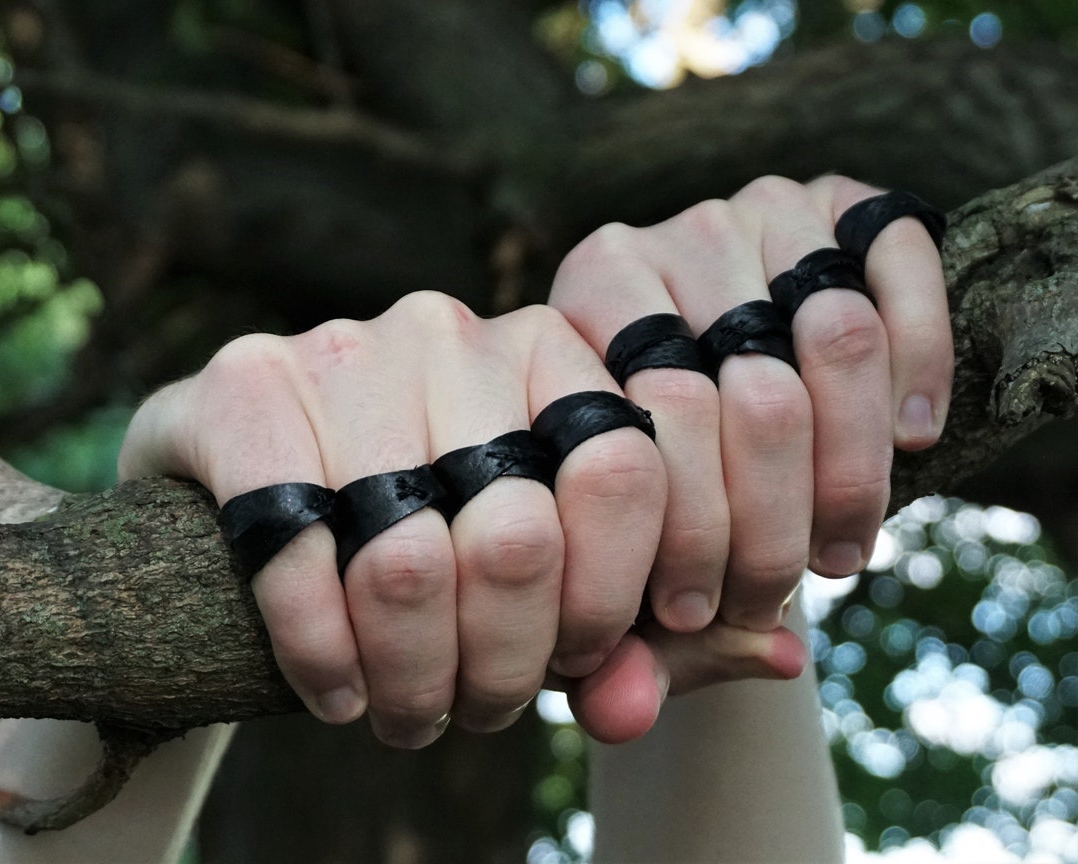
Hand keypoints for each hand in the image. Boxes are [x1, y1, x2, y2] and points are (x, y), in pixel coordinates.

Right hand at [120, 293, 678, 745]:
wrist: (272, 480)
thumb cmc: (440, 530)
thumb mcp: (558, 568)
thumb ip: (662, 619)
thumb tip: (778, 655)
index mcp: (551, 350)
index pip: (630, 476)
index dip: (621, 600)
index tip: (590, 662)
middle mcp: (452, 331)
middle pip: (520, 538)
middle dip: (510, 666)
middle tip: (488, 711)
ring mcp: (344, 350)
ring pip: (409, 563)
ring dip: (418, 679)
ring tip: (418, 716)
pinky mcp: (244, 386)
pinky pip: (294, 552)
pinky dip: (322, 653)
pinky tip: (337, 689)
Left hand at [549, 175, 951, 739]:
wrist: (701, 405)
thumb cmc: (641, 496)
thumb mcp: (607, 559)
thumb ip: (606, 643)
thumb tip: (626, 718)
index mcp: (570, 311)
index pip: (650, 426)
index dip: (686, 540)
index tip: (692, 614)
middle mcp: (655, 242)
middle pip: (749, 394)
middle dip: (772, 524)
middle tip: (771, 595)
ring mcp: (746, 211)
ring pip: (834, 339)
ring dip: (852, 468)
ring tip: (838, 552)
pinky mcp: (834, 201)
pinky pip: (900, 269)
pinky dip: (922, 358)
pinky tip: (914, 437)